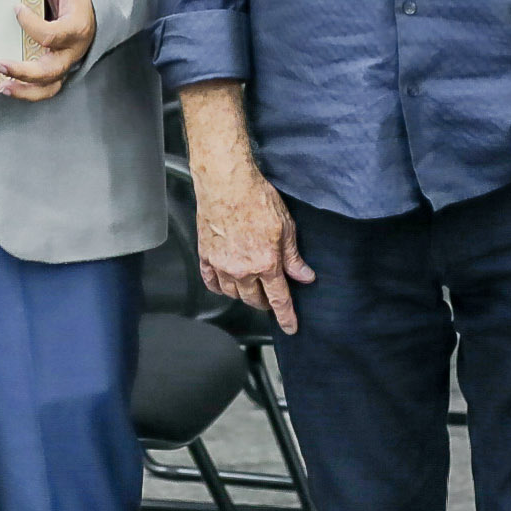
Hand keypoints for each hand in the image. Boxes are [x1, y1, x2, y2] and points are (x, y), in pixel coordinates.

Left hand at [0, 0, 96, 101]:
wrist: (89, 14)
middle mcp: (71, 52)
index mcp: (76, 27)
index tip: (15, 8)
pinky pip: (40, 90)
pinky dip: (20, 92)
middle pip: (50, 70)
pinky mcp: (53, 73)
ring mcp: (62, 65)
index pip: (53, 34)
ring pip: (47, 87)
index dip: (32, 25)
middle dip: (23, 70)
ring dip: (22, 90)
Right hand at [191, 153, 313, 332]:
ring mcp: (222, 264)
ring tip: (251, 289)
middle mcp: (242, 269)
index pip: (279, 299)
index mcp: (266, 263)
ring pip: (233, 293)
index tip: (291, 328)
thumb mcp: (286, 226)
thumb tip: (305, 276)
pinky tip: (225, 284)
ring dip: (244, 295)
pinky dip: (219, 287)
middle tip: (271, 299)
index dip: (286, 316)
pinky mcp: (206, 255)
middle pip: (254, 300)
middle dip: (265, 303)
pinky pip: (211, 281)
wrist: (227, 183)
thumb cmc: (256, 198)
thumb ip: (293, 256)